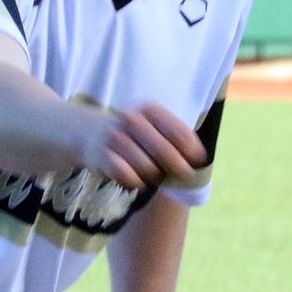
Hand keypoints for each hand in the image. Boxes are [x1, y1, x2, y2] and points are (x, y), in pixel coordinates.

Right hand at [80, 103, 204, 190]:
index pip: (180, 133)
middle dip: (178, 167)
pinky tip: (136, 178)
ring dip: (154, 175)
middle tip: (182, 175)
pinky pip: (128, 176)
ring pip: (147, 167)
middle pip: (165, 152)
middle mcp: (132, 120)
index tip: (195, 160)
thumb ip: (179, 138)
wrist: (92, 133)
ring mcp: (116, 137)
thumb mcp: (156, 127)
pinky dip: (136, 182)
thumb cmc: (136, 135)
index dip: (192, 150)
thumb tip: (200, 158)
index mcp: (150, 110)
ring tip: (153, 173)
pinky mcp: (102, 156)